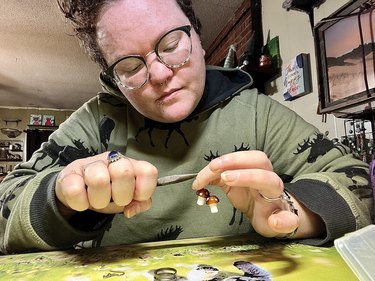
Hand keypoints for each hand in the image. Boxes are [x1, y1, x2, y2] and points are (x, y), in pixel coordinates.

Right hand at [55, 151, 157, 217]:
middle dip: (121, 196)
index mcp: (131, 164)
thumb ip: (140, 203)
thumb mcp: (129, 198)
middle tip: (114, 200)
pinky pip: (75, 190)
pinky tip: (82, 202)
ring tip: (96, 201)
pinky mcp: (69, 173)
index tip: (135, 198)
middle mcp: (113, 159)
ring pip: (99, 179)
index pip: (148, 172)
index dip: (144, 190)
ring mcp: (90, 164)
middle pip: (124, 172)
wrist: (78, 188)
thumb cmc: (110, 192)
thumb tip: (130, 211)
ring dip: (99, 200)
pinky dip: (80, 204)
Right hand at [192, 151, 322, 238]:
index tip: (228, 179)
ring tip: (204, 175)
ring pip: (238, 158)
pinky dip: (210, 173)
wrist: (269, 211)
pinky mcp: (234, 173)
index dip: (247, 175)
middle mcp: (264, 173)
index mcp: (274, 188)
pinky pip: (222, 169)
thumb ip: (284, 223)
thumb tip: (276, 221)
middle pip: (255, 158)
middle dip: (235, 159)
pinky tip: (199, 181)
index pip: (264, 177)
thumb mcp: (281, 225)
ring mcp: (248, 171)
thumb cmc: (273, 216)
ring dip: (220, 162)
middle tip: (215, 167)